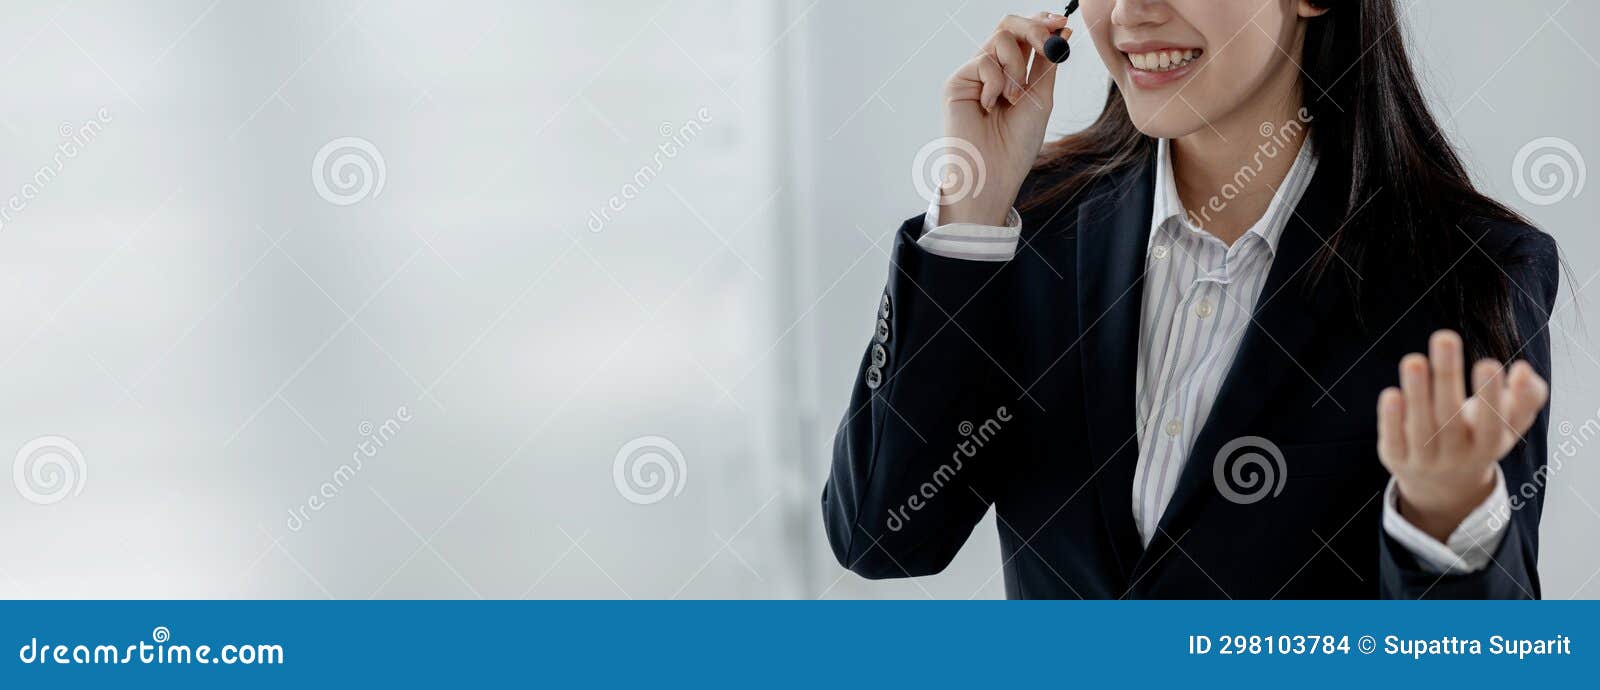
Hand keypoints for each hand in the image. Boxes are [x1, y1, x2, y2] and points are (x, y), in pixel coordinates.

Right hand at [939, 12, 1068, 225]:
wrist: (993, 173)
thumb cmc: (1016, 144)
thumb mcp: (1041, 98)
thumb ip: (1048, 63)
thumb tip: (1063, 29)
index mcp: (1012, 73)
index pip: (1023, 34)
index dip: (1041, 22)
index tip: (1062, 22)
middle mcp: (991, 70)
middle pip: (1008, 25)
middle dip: (1034, 29)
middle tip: (1048, 44)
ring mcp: (972, 74)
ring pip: (1000, 38)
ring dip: (1017, 67)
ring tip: (1013, 98)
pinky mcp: (956, 82)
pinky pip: (984, 61)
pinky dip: (996, 83)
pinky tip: (989, 106)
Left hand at [1376, 330, 1548, 541]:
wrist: (1446, 487)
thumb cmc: (1481, 438)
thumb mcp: (1510, 424)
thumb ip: (1527, 396)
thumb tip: (1522, 370)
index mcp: (1489, 444)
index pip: (1492, 422)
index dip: (1491, 395)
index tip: (1489, 362)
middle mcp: (1457, 455)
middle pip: (1450, 417)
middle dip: (1447, 377)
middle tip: (1445, 337)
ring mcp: (1425, 459)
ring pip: (1421, 426)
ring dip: (1417, 392)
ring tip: (1414, 360)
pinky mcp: (1397, 459)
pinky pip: (1394, 440)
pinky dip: (1392, 420)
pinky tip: (1392, 393)